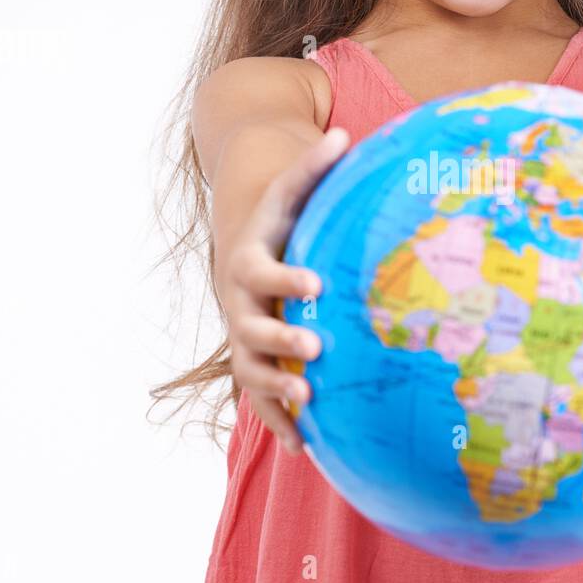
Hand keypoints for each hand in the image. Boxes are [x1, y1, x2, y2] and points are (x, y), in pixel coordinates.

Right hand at [221, 126, 349, 454]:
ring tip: (311, 401)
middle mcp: (238, 304)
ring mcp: (243, 339)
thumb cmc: (280, 219)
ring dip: (277, 389)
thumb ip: (314, 166)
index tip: (316, 282)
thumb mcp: (292, 190)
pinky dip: (279, 423)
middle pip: (250, 327)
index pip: (262, 271)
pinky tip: (307, 448)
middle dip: (281, 338)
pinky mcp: (255, 366)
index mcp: (248, 261)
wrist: (246, 247)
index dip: (285, 278)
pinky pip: (261, 401)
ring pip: (250, 370)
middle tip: (315, 346)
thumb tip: (343, 134)